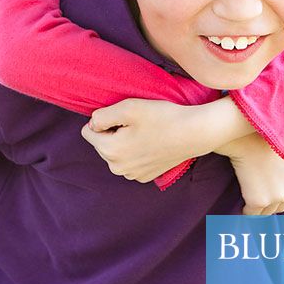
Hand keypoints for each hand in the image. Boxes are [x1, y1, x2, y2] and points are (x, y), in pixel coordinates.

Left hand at [81, 99, 196, 182]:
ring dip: (125, 141)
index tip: (124, 118)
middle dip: (114, 132)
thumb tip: (92, 124)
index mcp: (109, 151)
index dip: (105, 119)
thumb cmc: (162, 117)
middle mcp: (117, 168)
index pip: (88, 131)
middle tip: (137, 124)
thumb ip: (101, 115)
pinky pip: (130, 160)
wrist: (195, 133)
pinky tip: (153, 143)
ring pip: (116, 152)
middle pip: (102, 143)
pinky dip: (137, 151)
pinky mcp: (145, 176)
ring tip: (146, 133)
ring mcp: (132, 175)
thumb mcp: (127, 107)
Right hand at [217, 134, 283, 215]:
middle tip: (257, 192)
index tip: (269, 185)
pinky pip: (251, 213)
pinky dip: (247, 211)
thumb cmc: (264, 135)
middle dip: (270, 201)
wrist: (244, 132)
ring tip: (248, 198)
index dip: (280, 190)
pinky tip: (242, 203)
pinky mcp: (259, 200)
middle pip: (282, 205)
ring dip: (259, 207)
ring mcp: (279, 196)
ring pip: (268, 212)